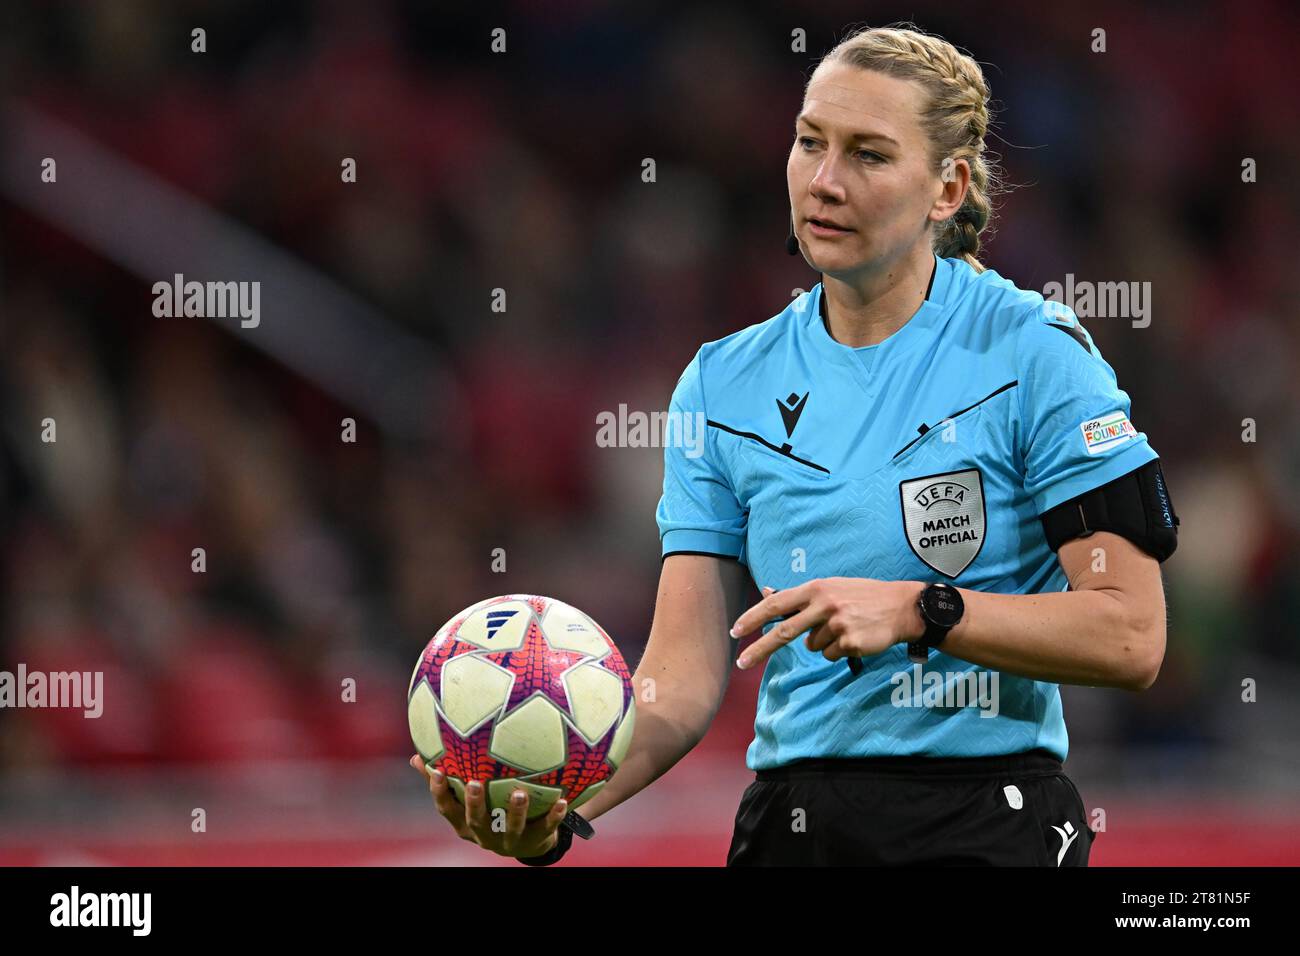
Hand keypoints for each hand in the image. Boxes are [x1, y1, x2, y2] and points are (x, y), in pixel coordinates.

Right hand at [410, 754, 571, 858]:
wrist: (527, 841)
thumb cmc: (491, 811)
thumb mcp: (467, 799)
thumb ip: (446, 780)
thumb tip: (416, 757)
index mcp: (465, 823)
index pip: (447, 809)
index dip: (440, 792)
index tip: (438, 770)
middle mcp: (483, 835)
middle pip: (475, 822)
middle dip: (474, 804)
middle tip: (475, 782)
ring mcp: (508, 841)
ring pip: (510, 829)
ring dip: (516, 812)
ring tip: (520, 793)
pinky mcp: (534, 841)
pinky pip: (545, 828)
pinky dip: (553, 816)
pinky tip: (562, 801)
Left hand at [730, 579, 926, 669]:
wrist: (901, 607)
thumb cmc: (862, 596)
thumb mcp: (831, 587)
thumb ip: (801, 595)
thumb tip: (767, 592)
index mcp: (816, 588)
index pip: (776, 604)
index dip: (753, 618)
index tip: (736, 630)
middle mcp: (824, 604)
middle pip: (783, 632)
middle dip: (759, 650)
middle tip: (741, 663)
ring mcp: (837, 625)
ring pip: (812, 646)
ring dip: (823, 642)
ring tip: (844, 628)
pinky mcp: (849, 643)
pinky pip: (830, 655)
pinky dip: (838, 651)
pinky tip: (854, 637)